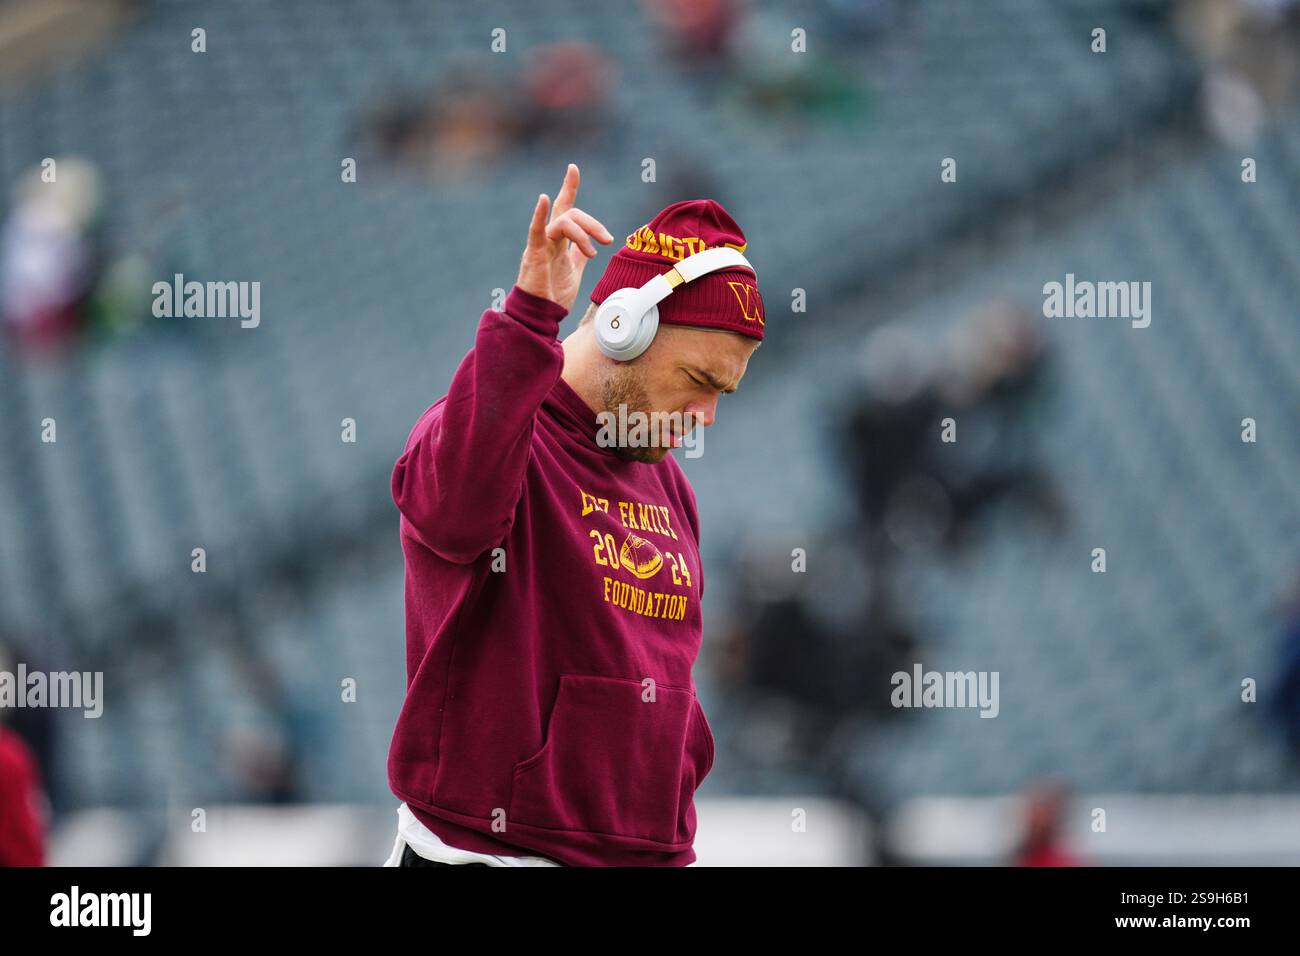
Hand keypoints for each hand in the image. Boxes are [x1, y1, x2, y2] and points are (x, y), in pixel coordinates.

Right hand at [515, 163, 612, 312]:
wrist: (542, 315)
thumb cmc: (553, 296)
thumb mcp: (574, 272)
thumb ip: (579, 256)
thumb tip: (589, 247)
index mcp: (558, 241)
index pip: (566, 209)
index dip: (569, 187)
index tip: (573, 169)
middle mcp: (549, 238)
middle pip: (570, 214)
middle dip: (592, 223)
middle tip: (608, 239)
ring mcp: (541, 244)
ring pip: (563, 222)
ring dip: (583, 233)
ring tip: (594, 252)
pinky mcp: (534, 254)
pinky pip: (536, 230)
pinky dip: (540, 214)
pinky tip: (545, 199)